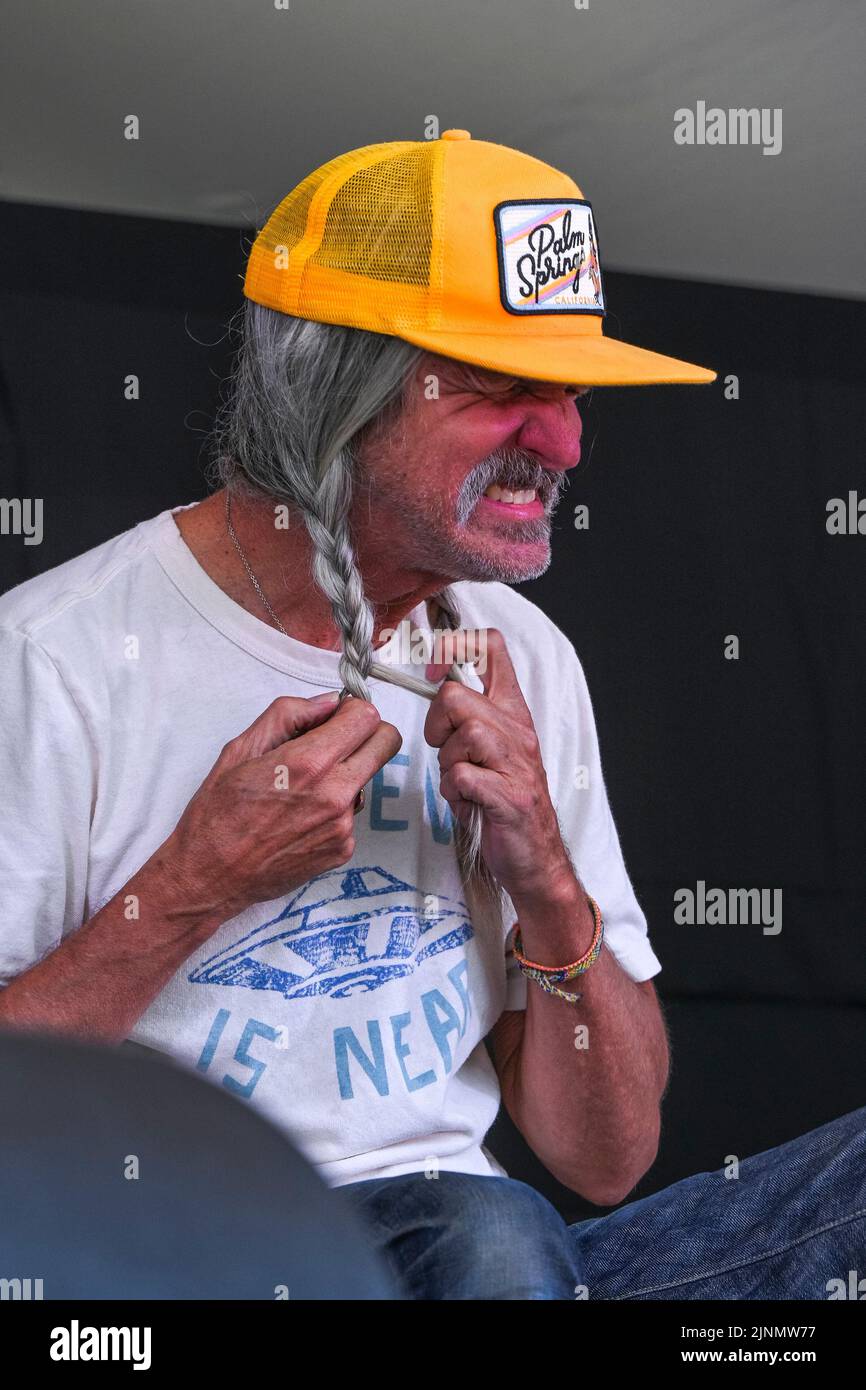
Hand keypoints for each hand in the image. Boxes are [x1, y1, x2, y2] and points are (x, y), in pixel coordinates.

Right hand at [162, 693, 401, 920]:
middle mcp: (335, 794)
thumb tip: (327, 703)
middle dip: (366, 733)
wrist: (211, 876)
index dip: (352, 710)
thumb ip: (288, 715)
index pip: (367, 718)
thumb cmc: (218, 814)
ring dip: (345, 774)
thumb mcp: (241, 749)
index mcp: (308, 763)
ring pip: (367, 779)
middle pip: (387, 743)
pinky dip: (333, 809)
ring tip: (300, 790)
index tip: (336, 716)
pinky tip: (299, 818)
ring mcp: (343, 825)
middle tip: (334, 741)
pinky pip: (353, 813)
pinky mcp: (343, 849)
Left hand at [424, 629, 574, 908]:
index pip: (491, 649)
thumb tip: (439, 683)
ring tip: (461, 781)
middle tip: (446, 750)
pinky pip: (463, 776)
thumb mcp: (486, 748)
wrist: (535, 855)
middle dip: (437, 725)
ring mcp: (517, 764)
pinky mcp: (510, 796)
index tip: (436, 667)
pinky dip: (455, 791)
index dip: (455, 645)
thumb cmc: (502, 800)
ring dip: (448, 762)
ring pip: (464, 735)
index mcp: (511, 712)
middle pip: (457, 697)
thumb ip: (466, 715)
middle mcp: (517, 731)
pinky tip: (468, 801)